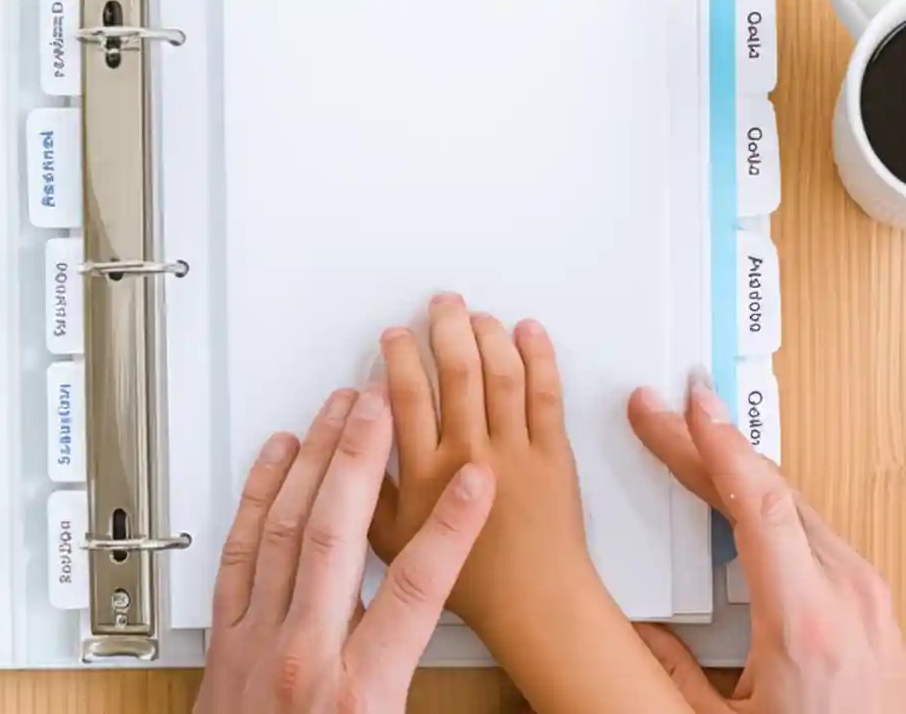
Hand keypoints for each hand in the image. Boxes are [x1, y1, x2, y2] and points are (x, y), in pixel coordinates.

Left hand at [194, 387, 495, 713]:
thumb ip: (430, 689)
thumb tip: (475, 644)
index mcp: (359, 695)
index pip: (417, 590)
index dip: (450, 527)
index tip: (476, 481)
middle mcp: (303, 657)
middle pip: (336, 534)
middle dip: (363, 458)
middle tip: (385, 403)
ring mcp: (256, 642)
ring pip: (285, 530)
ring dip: (314, 460)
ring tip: (338, 410)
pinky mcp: (225, 639)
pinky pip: (239, 551)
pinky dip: (256, 495)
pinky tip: (275, 457)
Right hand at [368, 293, 596, 633]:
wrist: (533, 602)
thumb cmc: (467, 579)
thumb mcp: (393, 544)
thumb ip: (367, 493)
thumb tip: (351, 446)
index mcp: (424, 474)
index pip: (408, 395)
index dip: (401, 355)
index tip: (396, 335)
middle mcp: (468, 455)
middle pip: (457, 372)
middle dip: (446, 328)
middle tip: (441, 304)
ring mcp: (515, 452)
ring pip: (501, 374)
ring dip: (488, 334)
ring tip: (477, 314)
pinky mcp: (554, 455)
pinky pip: (547, 394)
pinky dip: (539, 356)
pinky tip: (529, 333)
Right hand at [627, 376, 905, 713]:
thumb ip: (673, 674)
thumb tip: (638, 633)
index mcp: (804, 620)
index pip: (760, 504)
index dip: (718, 446)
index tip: (688, 407)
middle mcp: (846, 593)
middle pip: (771, 491)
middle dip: (708, 444)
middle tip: (662, 412)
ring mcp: (866, 591)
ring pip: (794, 503)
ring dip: (738, 468)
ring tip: (692, 441)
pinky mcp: (873, 598)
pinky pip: (812, 527)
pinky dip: (768, 499)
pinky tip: (742, 492)